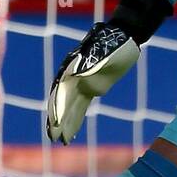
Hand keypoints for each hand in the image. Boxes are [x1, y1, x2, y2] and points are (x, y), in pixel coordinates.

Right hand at [46, 23, 139, 144]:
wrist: (124, 36)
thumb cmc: (115, 43)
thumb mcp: (106, 52)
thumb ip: (91, 64)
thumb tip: (74, 75)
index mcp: (72, 67)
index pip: (61, 91)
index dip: (58, 107)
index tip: (56, 123)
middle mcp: (73, 77)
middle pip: (61, 101)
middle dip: (56, 119)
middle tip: (52, 137)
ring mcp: (81, 83)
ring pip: (69, 106)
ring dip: (64, 123)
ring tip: (60, 141)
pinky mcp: (91, 88)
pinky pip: (80, 106)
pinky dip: (75, 119)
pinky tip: (72, 133)